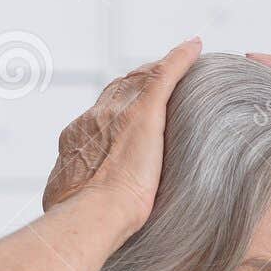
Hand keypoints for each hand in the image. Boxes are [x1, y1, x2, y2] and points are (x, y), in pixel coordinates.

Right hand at [42, 38, 202, 233]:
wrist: (95, 214)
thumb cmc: (88, 223)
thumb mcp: (75, 206)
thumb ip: (82, 202)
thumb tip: (84, 220)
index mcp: (78, 140)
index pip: (102, 115)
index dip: (117, 109)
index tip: (129, 111)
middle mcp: (94, 119)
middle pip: (119, 90)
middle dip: (138, 83)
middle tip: (160, 79)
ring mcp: (118, 114)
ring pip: (141, 80)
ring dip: (160, 70)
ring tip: (180, 63)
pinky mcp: (144, 113)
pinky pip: (165, 76)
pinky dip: (180, 60)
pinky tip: (195, 48)